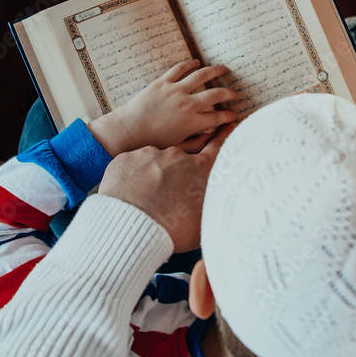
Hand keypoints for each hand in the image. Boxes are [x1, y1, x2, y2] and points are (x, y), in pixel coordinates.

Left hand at [88, 59, 236, 155]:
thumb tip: (213, 137)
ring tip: (224, 69)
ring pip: (201, 75)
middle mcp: (187, 104)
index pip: (218, 117)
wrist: (128, 131)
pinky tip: (197, 63)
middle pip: (216, 94)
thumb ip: (197, 142)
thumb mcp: (178, 146)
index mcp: (192, 122)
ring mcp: (175, 91)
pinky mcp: (162, 82)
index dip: (229, 116)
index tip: (234, 115)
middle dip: (229, 93)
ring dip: (216, 71)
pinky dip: (190, 64)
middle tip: (234, 94)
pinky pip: (180, 69)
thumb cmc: (152, 142)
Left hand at [99, 122, 236, 251]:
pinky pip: (133, 165)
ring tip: (147, 199)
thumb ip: (214, 204)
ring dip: (154, 176)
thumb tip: (221, 204)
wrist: (128, 230)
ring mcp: (149, 155)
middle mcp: (176, 156)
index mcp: (199, 169)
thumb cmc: (170, 232)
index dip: (224, 136)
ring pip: (156, 162)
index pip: (217, 146)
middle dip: (179, 171)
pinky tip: (132, 194)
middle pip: (182, 158)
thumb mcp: (205, 222)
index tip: (228, 124)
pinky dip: (134, 177)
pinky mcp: (126, 159)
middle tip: (172, 190)